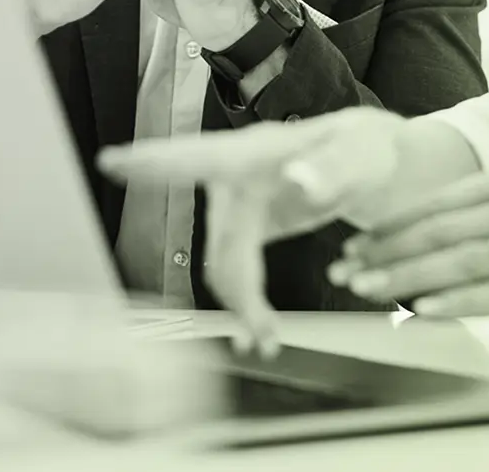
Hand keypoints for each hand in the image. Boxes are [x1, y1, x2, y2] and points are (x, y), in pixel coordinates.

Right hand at [96, 106, 409, 355]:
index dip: (152, 160)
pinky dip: (245, 301)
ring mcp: (244, 204)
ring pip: (224, 262)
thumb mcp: (361, 151)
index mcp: (257, 152)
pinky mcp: (254, 226)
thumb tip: (299, 182)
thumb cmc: (368, 146)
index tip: (109, 161)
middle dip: (235, 289)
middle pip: (220, 240)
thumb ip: (333, 166)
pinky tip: (259, 331)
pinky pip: (236, 268)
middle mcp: (239, 177)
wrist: (379, 167)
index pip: (197, 156)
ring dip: (240, 304)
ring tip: (265, 342)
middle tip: (261, 336)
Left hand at [331, 169, 488, 317]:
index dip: (393, 226)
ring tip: (369, 289)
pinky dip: (459, 298)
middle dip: (386, 252)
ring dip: (407, 275)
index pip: (439, 203)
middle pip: (439, 229)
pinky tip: (424, 307)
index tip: (355, 243)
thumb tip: (448, 232)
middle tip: (344, 270)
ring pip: (460, 257)